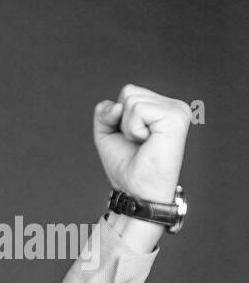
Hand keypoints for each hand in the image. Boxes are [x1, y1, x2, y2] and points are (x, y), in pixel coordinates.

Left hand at [93, 84, 191, 203]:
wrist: (136, 190)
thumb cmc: (126, 166)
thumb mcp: (107, 133)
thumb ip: (105, 112)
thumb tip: (117, 104)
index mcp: (163, 108)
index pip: (128, 92)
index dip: (117, 117)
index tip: (131, 139)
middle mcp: (174, 106)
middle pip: (128, 92)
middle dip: (121, 120)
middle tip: (137, 142)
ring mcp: (177, 110)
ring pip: (131, 99)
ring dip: (128, 127)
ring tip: (143, 143)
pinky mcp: (175, 116)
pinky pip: (137, 109)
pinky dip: (133, 129)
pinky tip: (147, 142)